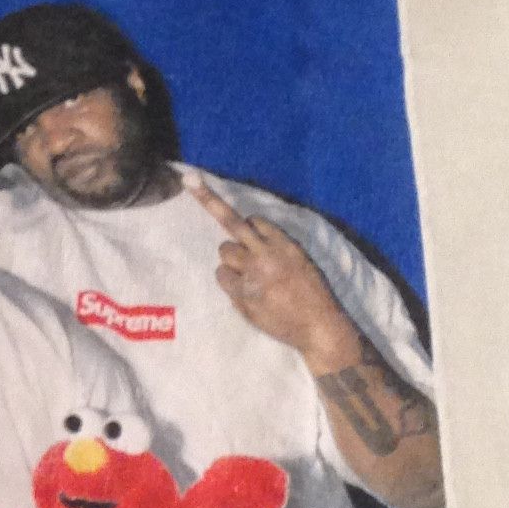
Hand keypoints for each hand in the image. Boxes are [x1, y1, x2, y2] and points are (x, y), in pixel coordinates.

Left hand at [187, 175, 360, 365]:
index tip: (230, 212)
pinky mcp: (243, 295)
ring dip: (231, 261)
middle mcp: (267, 254)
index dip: (249, 225)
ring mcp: (252, 274)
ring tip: (248, 276)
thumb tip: (252, 237)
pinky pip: (222, 277)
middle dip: (212, 205)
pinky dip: (229, 281)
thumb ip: (278, 246)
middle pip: (231, 223)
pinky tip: (246, 291)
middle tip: (191, 182)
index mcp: (285, 244)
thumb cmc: (313, 293)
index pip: (256, 220)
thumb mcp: (301, 260)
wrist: (317, 325)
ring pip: (224, 252)